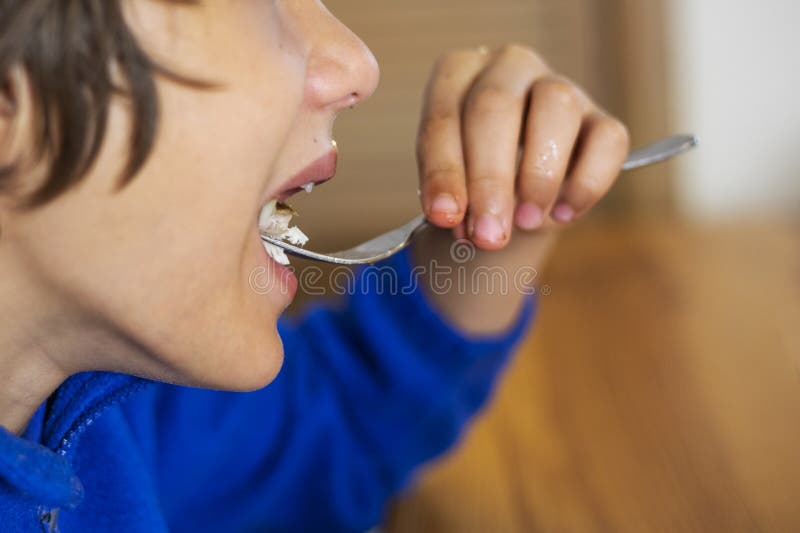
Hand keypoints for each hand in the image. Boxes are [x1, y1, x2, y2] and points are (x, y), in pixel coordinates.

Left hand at [417, 44, 629, 250]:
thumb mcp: (451, 188)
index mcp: (457, 73)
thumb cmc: (469, 179)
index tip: (445, 218)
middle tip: (488, 233)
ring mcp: (559, 86)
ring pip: (557, 107)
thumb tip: (462, 223)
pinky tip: (563, 214)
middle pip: (496, 105)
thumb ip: (453, 200)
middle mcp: (508, 66)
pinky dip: (587, 182)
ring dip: (540, 174)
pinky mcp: (601, 117)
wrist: (509, 191)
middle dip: (489, 178)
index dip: (444, 170)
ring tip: (526, 222)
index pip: (444, 116)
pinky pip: (607, 139)